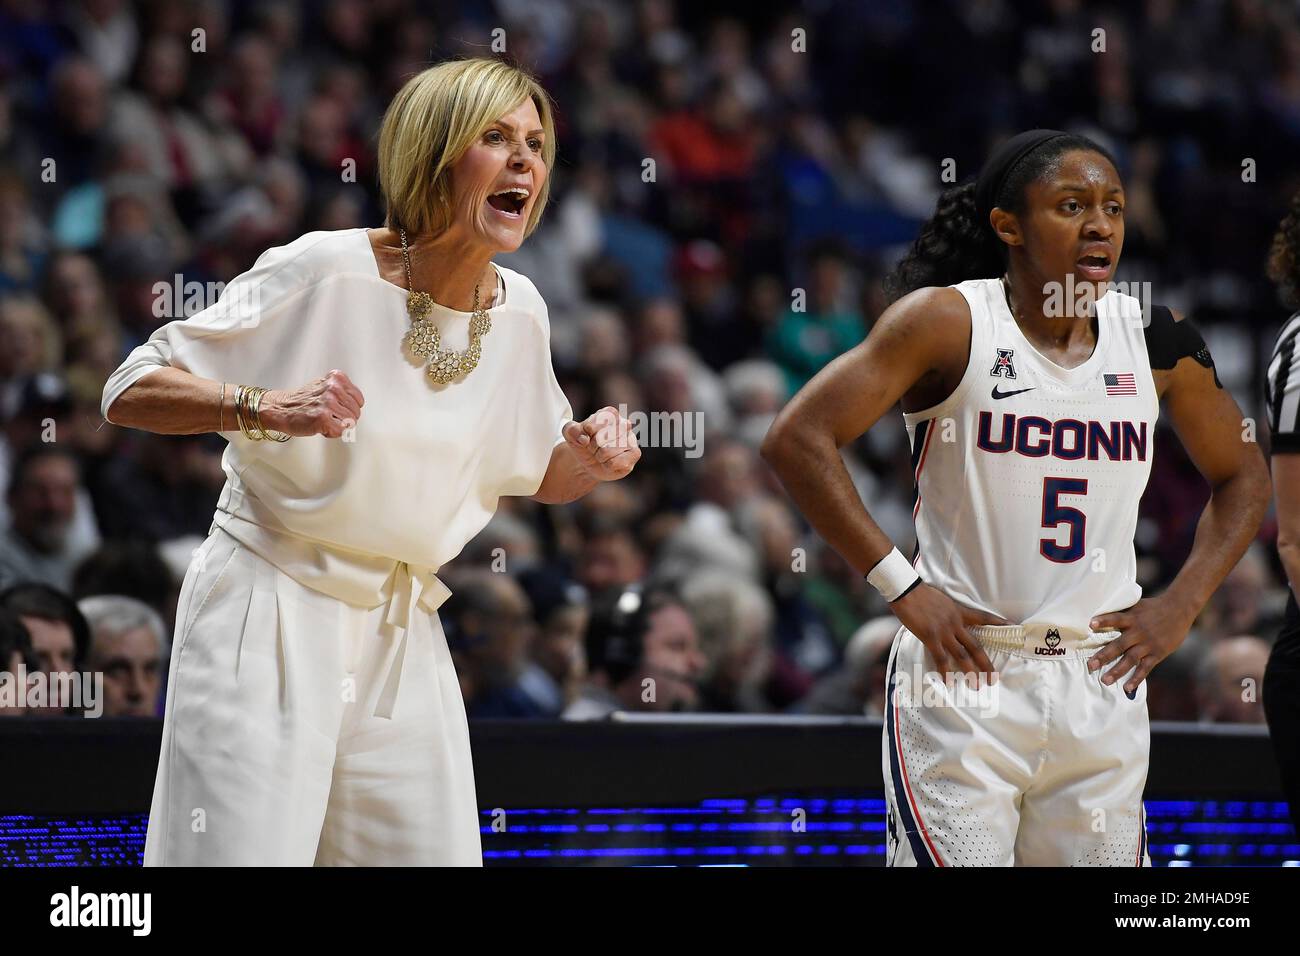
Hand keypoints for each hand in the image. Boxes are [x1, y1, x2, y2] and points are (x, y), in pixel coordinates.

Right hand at [260, 369, 363, 438]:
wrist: (281, 409)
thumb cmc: (303, 401)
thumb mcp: (326, 386)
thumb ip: (342, 392)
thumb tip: (357, 406)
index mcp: (336, 378)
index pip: (359, 399)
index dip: (348, 408)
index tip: (338, 409)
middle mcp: (334, 388)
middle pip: (356, 412)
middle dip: (344, 418)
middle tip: (329, 417)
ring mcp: (328, 403)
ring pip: (350, 422)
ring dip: (337, 426)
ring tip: (324, 420)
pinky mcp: (323, 417)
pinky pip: (341, 431)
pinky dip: (331, 433)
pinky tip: (321, 427)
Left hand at [562, 406, 639, 480]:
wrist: (590, 461)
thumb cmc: (584, 442)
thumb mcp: (571, 434)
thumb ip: (571, 430)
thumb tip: (584, 439)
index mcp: (609, 413)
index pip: (596, 422)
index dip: (588, 431)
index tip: (587, 434)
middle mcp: (624, 423)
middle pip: (601, 438)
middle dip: (592, 446)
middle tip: (594, 447)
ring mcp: (631, 438)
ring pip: (607, 451)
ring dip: (599, 456)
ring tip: (601, 455)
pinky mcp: (634, 454)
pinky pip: (616, 462)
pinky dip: (607, 465)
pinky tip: (609, 462)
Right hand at [889, 583, 1008, 677]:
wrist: (908, 590)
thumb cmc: (920, 593)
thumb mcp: (942, 601)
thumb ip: (948, 613)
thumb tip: (947, 621)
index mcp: (959, 612)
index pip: (983, 618)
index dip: (998, 623)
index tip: (1012, 627)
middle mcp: (956, 623)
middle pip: (976, 646)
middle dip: (986, 663)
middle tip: (993, 677)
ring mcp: (944, 631)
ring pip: (962, 655)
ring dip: (970, 671)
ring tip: (976, 685)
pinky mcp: (931, 637)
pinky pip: (941, 658)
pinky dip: (945, 671)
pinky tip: (948, 681)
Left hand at [1087, 596, 1195, 695]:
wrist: (1179, 609)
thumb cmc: (1154, 607)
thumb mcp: (1137, 605)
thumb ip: (1122, 612)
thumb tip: (1099, 612)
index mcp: (1132, 618)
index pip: (1115, 619)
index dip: (1104, 621)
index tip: (1091, 625)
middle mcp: (1139, 632)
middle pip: (1119, 645)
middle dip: (1104, 655)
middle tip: (1090, 665)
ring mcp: (1148, 644)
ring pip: (1131, 659)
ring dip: (1117, 670)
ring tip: (1105, 681)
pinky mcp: (1158, 653)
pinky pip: (1145, 668)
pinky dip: (1136, 678)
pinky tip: (1127, 688)